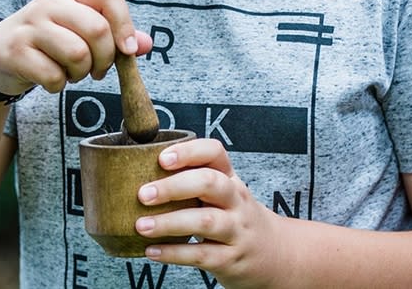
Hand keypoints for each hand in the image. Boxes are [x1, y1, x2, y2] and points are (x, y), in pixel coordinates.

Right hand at [0, 0, 152, 96]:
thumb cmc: (47, 43)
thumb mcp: (78, 31)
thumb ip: (113, 35)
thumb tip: (145, 44)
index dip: (124, 24)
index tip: (127, 51)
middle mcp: (49, 3)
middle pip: (96, 30)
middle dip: (105, 59)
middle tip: (97, 70)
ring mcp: (30, 26)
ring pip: (77, 54)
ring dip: (81, 74)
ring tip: (71, 73)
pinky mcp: (15, 52)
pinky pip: (53, 75)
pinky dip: (58, 85)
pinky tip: (51, 79)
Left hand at [134, 138, 284, 287]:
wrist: (276, 255)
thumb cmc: (234, 217)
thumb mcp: (223, 194)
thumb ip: (191, 182)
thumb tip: (136, 172)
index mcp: (230, 178)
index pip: (214, 153)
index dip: (188, 152)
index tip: (161, 158)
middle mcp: (235, 200)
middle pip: (209, 183)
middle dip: (173, 187)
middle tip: (143, 194)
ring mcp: (236, 230)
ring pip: (205, 221)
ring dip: (169, 222)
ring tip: (141, 225)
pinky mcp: (230, 259)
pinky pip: (201, 254)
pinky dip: (174, 253)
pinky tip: (152, 251)